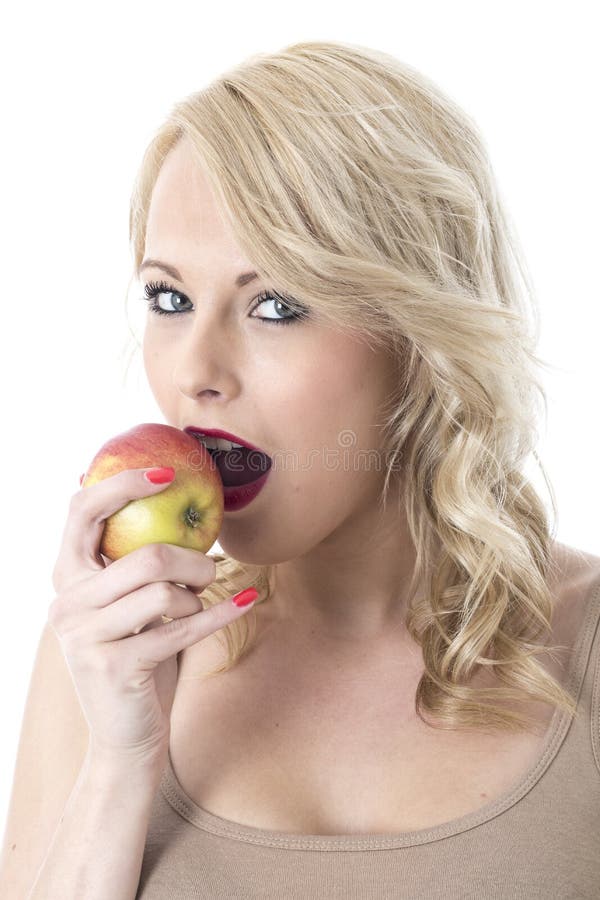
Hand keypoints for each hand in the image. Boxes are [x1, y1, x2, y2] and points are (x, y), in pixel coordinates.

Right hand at [48, 467, 255, 767]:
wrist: (124, 739)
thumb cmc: (136, 658)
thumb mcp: (126, 606)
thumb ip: (131, 562)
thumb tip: (164, 494)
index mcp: (66, 579)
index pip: (81, 511)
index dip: (124, 484)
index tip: (168, 473)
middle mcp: (66, 604)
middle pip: (142, 556)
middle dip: (189, 559)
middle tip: (208, 569)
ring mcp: (86, 638)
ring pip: (163, 592)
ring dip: (197, 597)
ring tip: (199, 605)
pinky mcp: (115, 667)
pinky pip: (182, 628)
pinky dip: (219, 613)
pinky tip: (243, 600)